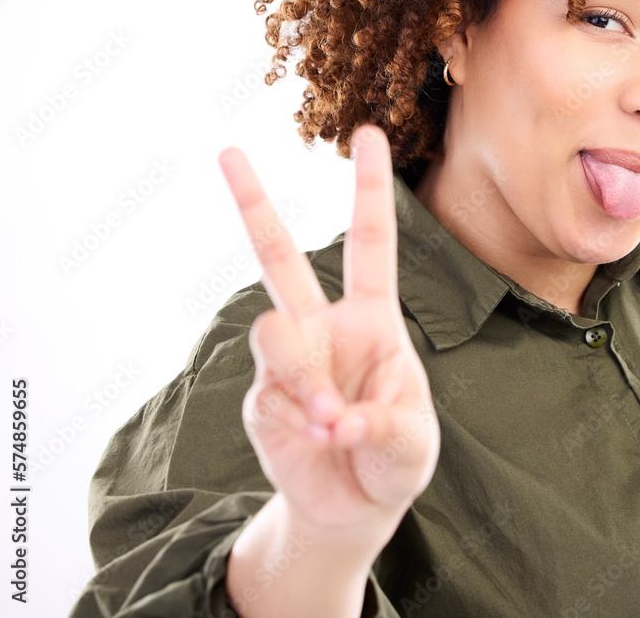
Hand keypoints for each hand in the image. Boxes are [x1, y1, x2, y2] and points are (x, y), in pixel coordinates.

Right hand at [219, 124, 439, 547]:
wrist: (355, 504)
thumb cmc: (396, 456)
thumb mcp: (412, 441)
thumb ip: (382, 425)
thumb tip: (337, 419)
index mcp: (372, 317)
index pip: (371, 243)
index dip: (370, 189)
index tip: (366, 134)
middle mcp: (323, 326)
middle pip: (278, 256)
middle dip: (253, 204)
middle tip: (227, 151)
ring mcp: (287, 359)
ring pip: (273, 331)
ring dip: (306, 378)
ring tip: (334, 423)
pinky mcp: (262, 396)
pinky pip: (272, 392)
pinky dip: (302, 421)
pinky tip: (319, 440)